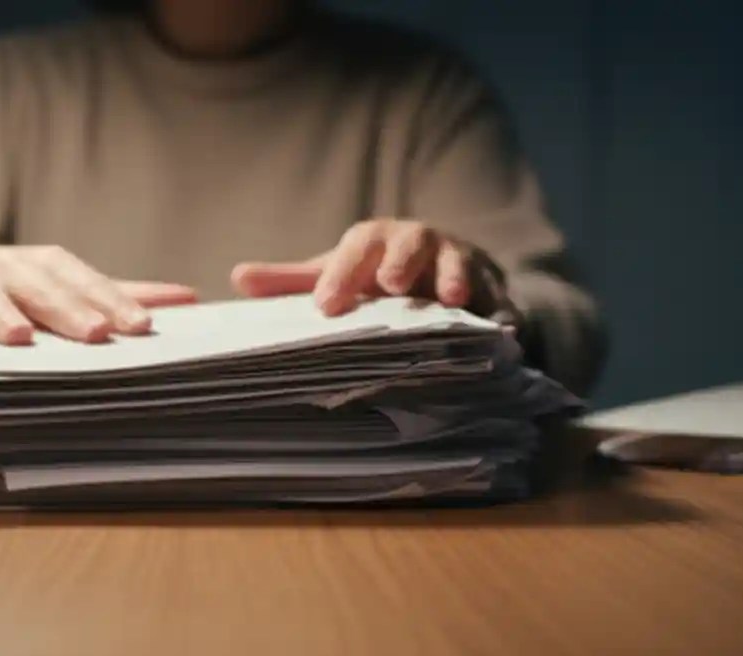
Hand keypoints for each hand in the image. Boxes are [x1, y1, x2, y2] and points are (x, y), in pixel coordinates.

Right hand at [0, 245, 197, 351]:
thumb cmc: (17, 286)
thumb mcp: (66, 283)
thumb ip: (121, 294)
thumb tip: (189, 298)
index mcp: (50, 267)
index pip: (88, 285)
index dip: (114, 303)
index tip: (142, 326)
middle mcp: (12, 272)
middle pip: (44, 292)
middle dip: (68, 311)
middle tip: (96, 333)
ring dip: (2, 317)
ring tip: (19, 337)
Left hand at [231, 219, 519, 323]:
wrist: (441, 277)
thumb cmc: (377, 276)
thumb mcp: (338, 274)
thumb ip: (292, 279)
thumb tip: (237, 277)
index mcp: (378, 240)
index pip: (358, 247)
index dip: (342, 272)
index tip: (326, 305)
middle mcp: (420, 244)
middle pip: (412, 242)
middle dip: (403, 260)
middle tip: (392, 284)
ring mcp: (460, 264)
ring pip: (460, 264)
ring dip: (456, 278)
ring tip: (453, 299)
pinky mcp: (494, 291)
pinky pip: (501, 299)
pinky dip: (504, 312)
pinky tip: (505, 328)